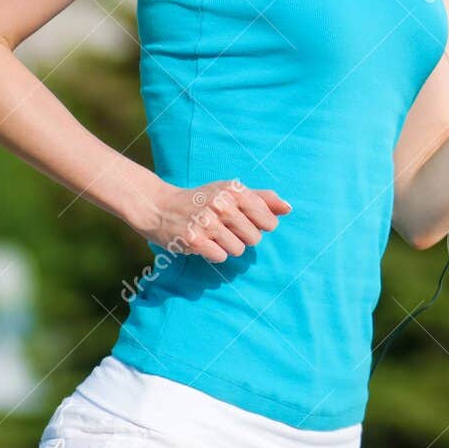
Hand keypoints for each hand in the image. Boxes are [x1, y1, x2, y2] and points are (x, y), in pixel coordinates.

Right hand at [138, 178, 291, 261]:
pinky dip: (214, 253)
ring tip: (213, 234)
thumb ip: (262, 199)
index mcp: (235, 190)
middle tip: (225, 228)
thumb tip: (288, 208)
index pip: (269, 220)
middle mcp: (222, 204)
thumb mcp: (231, 192)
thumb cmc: (203, 200)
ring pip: (238, 249)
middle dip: (243, 237)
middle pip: (255, 238)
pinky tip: (203, 242)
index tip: (246, 221)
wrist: (160, 207)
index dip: (262, 226)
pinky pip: (221, 257)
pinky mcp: (194, 240)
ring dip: (228, 246)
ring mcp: (207, 222)